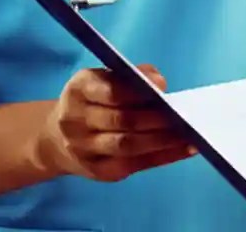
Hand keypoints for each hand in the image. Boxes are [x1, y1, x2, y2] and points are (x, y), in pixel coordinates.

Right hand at [37, 65, 195, 182]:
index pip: (110, 91)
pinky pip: (132, 165)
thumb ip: (130, 76)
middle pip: (120, 120)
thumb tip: (159, 82)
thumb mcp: (102, 80)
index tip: (163, 89)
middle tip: (182, 116)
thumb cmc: (92, 102)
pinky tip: (182, 150)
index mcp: (79, 90)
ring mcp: (83, 148)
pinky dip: (161, 157)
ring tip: (188, 135)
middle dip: (154, 119)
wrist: (57, 139)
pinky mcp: (96, 170)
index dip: (138, 91)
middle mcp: (75, 120)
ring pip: (126, 145)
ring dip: (161, 141)